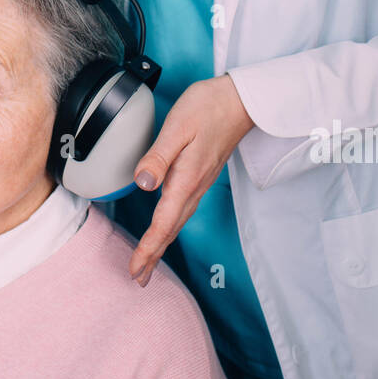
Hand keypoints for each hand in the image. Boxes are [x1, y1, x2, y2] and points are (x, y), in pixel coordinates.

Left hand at [128, 75, 254, 285]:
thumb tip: (142, 184)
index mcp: (186, 179)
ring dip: (162, 243)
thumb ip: (158, 157)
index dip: (148, 248)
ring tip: (149, 260)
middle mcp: (194, 187)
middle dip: (154, 255)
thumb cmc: (208, 108)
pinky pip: (183, 209)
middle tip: (139, 278)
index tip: (135, 270)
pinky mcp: (202, 175)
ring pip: (177, 221)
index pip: (163, 223)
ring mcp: (200, 182)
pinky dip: (171, 225)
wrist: (241, 100)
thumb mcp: (177, 128)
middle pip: (171, 229)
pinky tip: (166, 226)